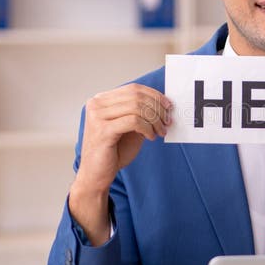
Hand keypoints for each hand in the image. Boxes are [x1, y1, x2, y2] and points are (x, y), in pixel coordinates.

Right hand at [69, 84, 171, 245]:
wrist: (96, 176)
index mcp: (101, 100)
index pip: (133, 89)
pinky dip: (147, 128)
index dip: (154, 95)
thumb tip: (163, 105)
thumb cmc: (113, 152)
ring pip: (136, 107)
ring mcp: (97, 117)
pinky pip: (134, 121)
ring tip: (160, 132)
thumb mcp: (130, 128)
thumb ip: (141, 114)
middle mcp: (96, 105)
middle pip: (136, 96)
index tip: (168, 106)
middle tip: (167, 121)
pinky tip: (151, 137)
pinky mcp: (102, 130)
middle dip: (157, 108)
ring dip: (154, 120)